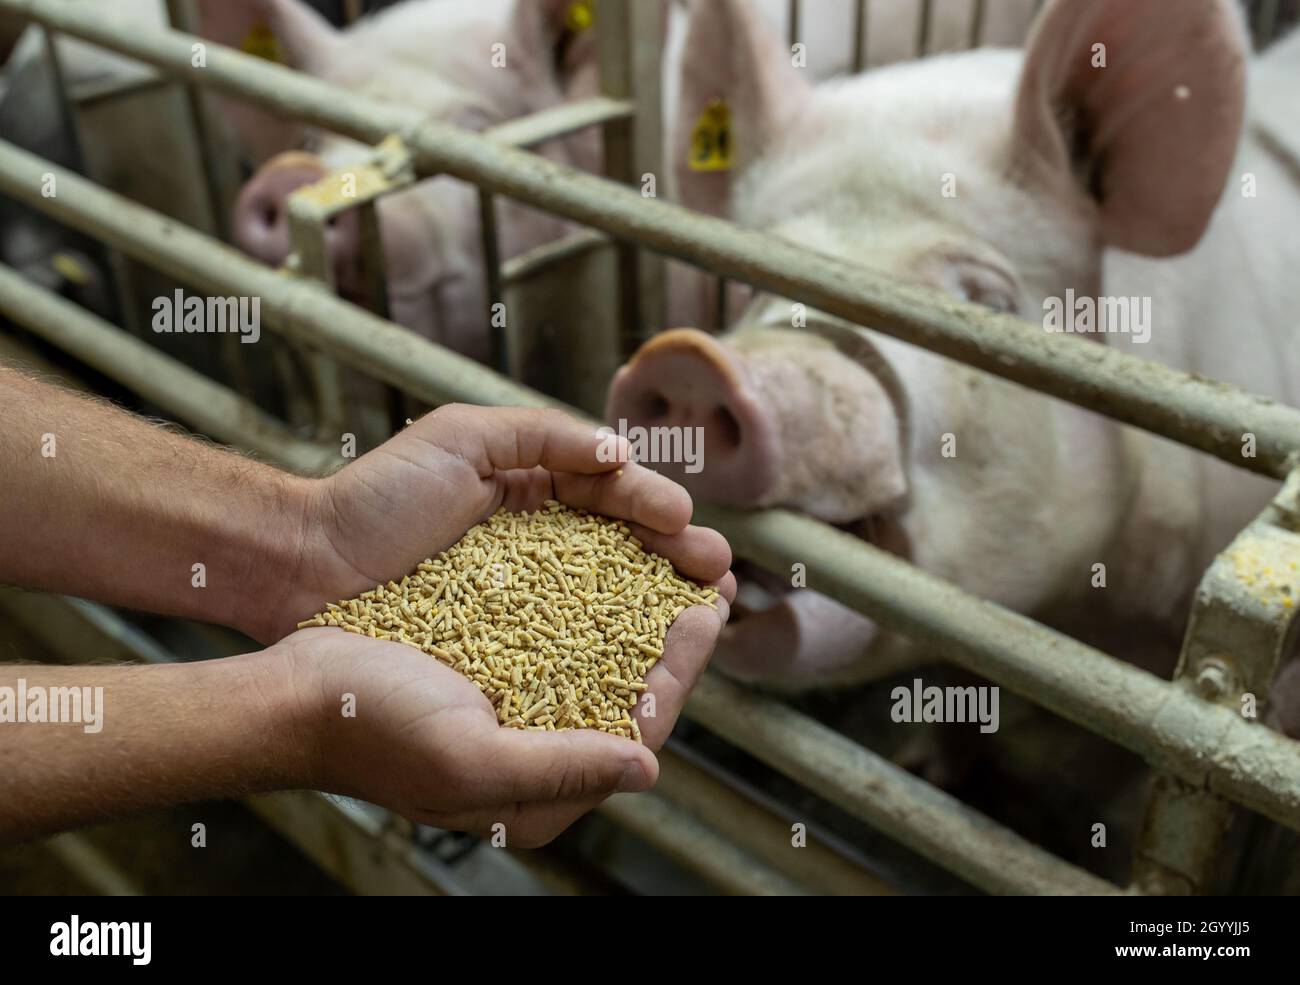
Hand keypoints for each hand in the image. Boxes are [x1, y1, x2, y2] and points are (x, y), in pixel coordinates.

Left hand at [263, 403, 733, 641]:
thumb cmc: (379, 495)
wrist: (305, 563)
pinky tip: (646, 653)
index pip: (610, 496)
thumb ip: (546, 434)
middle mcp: (536, 547)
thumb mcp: (464, 437)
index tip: (688, 526)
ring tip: (705, 612)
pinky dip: (610, 647)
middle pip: (624, 551)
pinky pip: (565, 644)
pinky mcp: (502, 646)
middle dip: (675, 560)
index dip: (654, 510)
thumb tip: (621, 454)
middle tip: (718, 574)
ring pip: (606, 599)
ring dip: (659, 604)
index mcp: (532, 492)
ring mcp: (522, 599)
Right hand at [275, 583, 726, 845]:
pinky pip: (559, 624)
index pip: (635, 727)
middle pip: (628, 684)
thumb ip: (560, 767)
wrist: (293, 689)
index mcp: (539, 790)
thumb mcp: (468, 760)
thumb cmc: (371, 729)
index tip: (706, 611)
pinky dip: (591, 588)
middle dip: (672, 630)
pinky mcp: (493, 658)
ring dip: (640, 600)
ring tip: (676, 552)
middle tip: (713, 574)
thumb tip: (646, 766)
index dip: (679, 669)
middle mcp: (536, 746)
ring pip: (601, 648)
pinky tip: (612, 551)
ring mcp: (515, 700)